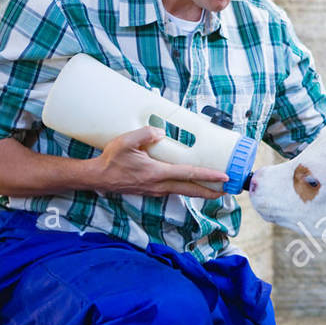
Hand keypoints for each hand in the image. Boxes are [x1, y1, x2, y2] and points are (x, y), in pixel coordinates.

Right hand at [89, 127, 227, 198]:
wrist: (98, 177)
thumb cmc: (111, 160)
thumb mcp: (125, 141)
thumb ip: (145, 134)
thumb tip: (161, 133)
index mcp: (157, 173)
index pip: (188, 174)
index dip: (208, 176)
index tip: (224, 178)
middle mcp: (159, 185)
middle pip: (191, 190)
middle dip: (211, 191)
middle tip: (227, 190)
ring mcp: (156, 191)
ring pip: (183, 192)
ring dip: (200, 191)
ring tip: (214, 189)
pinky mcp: (152, 191)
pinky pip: (174, 190)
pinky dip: (186, 189)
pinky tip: (191, 184)